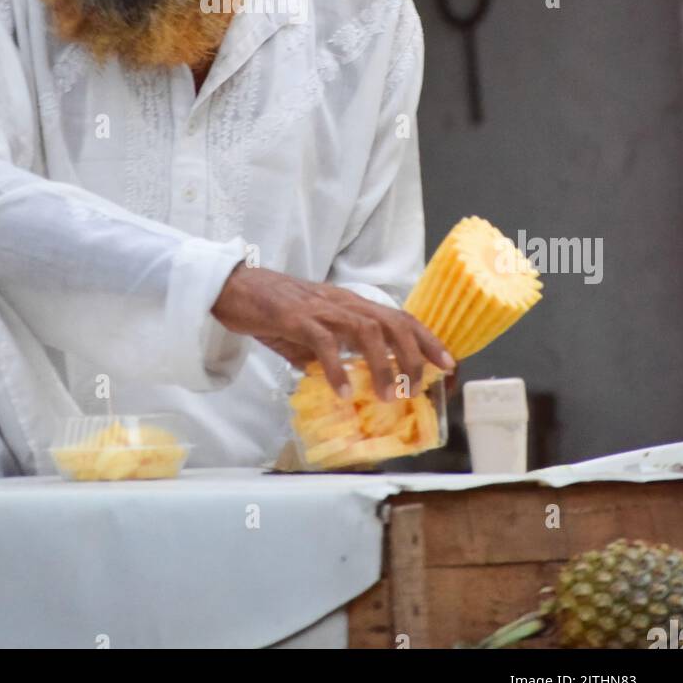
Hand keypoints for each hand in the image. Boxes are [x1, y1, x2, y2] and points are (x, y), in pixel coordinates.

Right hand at [211, 263, 455, 401]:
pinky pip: (323, 342)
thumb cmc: (271, 309)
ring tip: (388, 395)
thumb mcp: (308, 333)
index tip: (448, 365)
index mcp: (350, 305)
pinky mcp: (295, 318)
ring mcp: (320, 309)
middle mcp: (342, 303)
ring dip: (382, 364)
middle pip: (392, 321)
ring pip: (366, 329)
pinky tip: (341, 391)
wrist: (234, 287)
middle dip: (415, 353)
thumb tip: (338, 383)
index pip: (398, 317)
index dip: (427, 340)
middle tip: (423, 385)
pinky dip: (336, 368)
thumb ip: (327, 354)